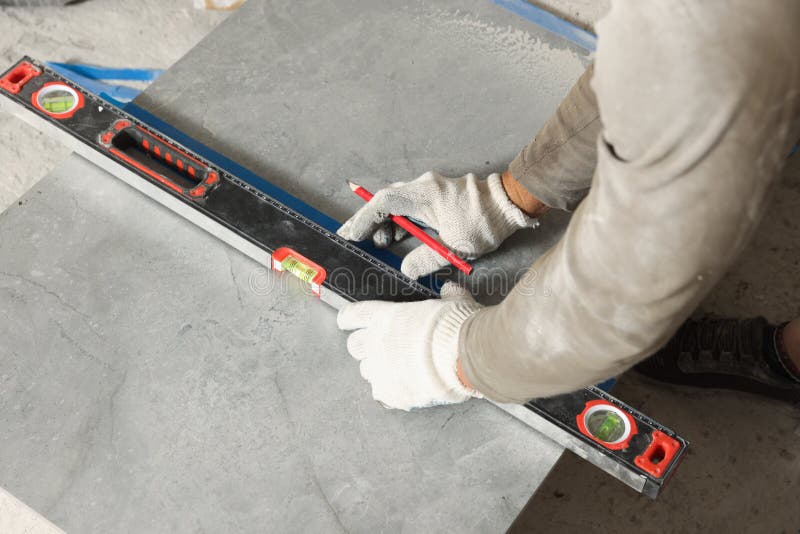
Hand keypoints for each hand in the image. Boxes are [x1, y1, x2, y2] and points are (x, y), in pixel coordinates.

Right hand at [337, 171, 538, 277]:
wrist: (510, 205)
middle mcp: (424, 188)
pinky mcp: (436, 197)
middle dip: (367, 221)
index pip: (384, 203)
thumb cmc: (485, 223)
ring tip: (377, 245)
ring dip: (385, 225)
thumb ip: (426, 259)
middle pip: (385, 202)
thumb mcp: (455, 248)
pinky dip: (400, 223)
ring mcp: (430, 191)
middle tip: (350, 238)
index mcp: (424, 195)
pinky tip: (395, 239)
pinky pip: (410, 208)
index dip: (364, 219)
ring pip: (397, 206)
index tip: (351, 234)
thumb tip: (406, 269)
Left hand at [337, 282, 482, 410]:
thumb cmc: (455, 327)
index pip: (352, 316)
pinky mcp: (389, 392)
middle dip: (364, 346)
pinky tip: (404, 388)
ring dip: (377, 369)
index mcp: (385, 316)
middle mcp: (375, 342)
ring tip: (397, 370)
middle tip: (380, 348)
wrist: (461, 358)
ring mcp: (379, 369)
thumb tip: (450, 290)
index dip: (348, 319)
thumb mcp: (453, 303)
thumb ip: (447, 296)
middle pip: (354, 346)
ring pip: (366, 371)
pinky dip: (390, 391)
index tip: (347, 322)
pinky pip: (381, 393)